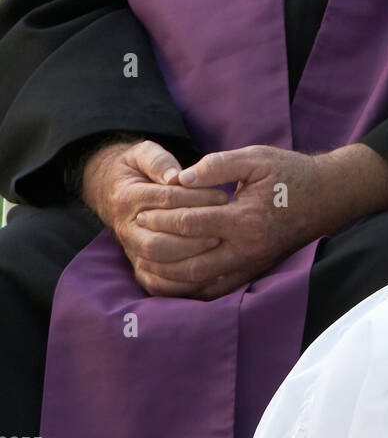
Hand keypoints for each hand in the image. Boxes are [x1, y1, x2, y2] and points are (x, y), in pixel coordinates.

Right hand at [82, 138, 230, 297]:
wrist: (114, 191)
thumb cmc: (139, 169)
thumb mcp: (143, 153)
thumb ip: (158, 160)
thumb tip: (175, 175)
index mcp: (127, 197)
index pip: (166, 200)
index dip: (196, 198)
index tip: (222, 197)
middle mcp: (126, 228)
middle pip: (158, 240)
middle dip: (193, 236)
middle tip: (221, 228)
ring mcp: (131, 250)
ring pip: (158, 262)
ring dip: (190, 257)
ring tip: (217, 245)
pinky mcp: (139, 267)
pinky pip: (157, 284)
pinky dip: (181, 284)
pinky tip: (208, 273)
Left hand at [134, 146, 324, 300]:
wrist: (325, 197)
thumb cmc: (289, 174)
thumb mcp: (255, 157)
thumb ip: (217, 164)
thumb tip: (180, 177)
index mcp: (246, 218)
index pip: (192, 223)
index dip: (162, 217)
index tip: (141, 210)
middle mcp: (247, 249)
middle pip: (189, 262)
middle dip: (158, 250)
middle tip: (136, 237)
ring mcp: (250, 266)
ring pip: (199, 284)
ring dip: (168, 277)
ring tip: (143, 262)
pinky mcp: (253, 274)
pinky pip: (215, 291)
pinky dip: (189, 290)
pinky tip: (170, 280)